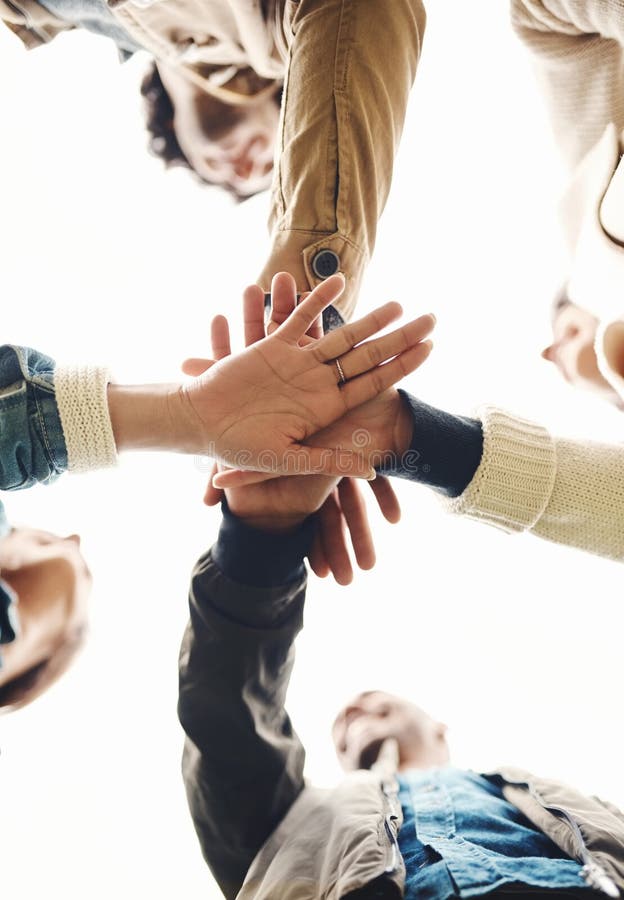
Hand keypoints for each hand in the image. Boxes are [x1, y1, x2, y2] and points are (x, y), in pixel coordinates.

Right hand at [185, 277, 403, 583]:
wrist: (201, 425)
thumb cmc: (241, 448)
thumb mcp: (288, 460)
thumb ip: (329, 460)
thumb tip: (373, 470)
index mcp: (326, 409)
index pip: (373, 382)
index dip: (402, 364)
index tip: (430, 347)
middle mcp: (318, 384)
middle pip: (367, 355)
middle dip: (400, 337)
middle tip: (432, 318)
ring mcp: (297, 363)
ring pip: (339, 335)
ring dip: (369, 319)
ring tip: (398, 303)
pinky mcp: (273, 346)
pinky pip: (299, 319)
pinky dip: (317, 300)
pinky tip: (339, 281)